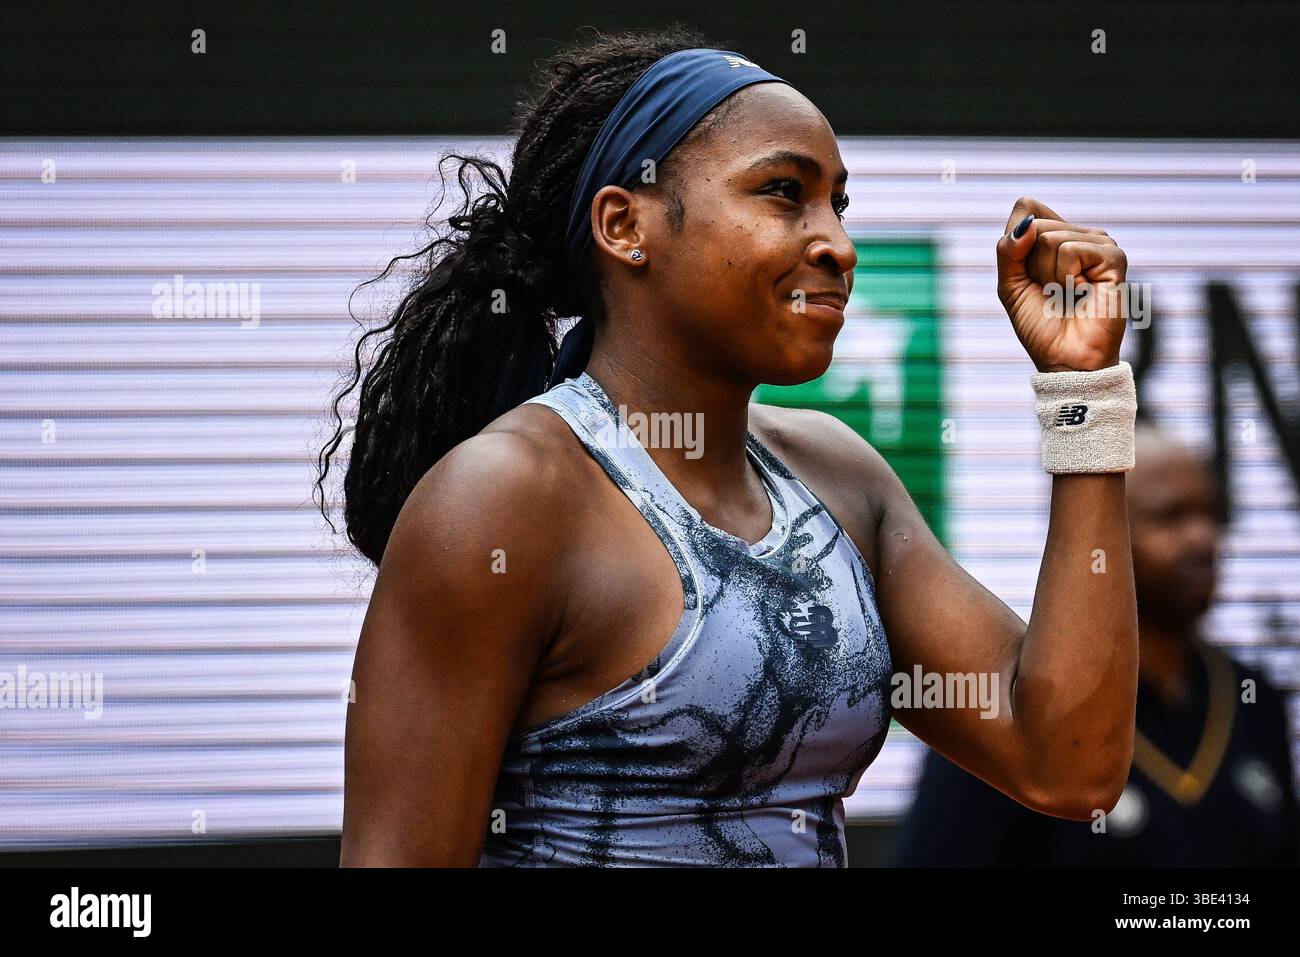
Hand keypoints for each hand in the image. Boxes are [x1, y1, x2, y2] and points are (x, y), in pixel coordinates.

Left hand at [995, 197, 1128, 372]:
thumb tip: (1027, 225)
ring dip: (1048, 275)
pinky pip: (1069, 250)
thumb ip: (1007, 250)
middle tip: (1049, 290)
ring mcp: (1100, 244)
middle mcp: (1080, 235)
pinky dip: (1065, 278)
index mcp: (1057, 236)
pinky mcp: (1113, 257)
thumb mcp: (1009, 285)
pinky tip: (1081, 293)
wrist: (1065, 359)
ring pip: (1050, 238)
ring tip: (1066, 294)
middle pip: (1035, 224)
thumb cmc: (1041, 325)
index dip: (1015, 242)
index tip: (1028, 275)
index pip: (1026, 207)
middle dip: (1030, 265)